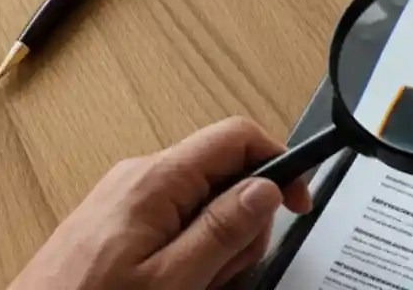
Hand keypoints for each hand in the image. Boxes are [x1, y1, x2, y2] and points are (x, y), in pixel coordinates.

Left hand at [10, 117, 312, 289]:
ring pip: (203, 202)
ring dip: (214, 244)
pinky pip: (175, 221)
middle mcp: (139, 177)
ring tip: (194, 285)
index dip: (278, 163)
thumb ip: (223, 230)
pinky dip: (189, 251)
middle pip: (224, 173)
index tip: (296, 202)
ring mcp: (126, 199)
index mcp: (155, 181)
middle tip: (225, 270)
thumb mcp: (172, 281)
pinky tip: (177, 283)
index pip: (236, 136)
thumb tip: (266, 187)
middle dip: (242, 221)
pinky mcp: (117, 222)